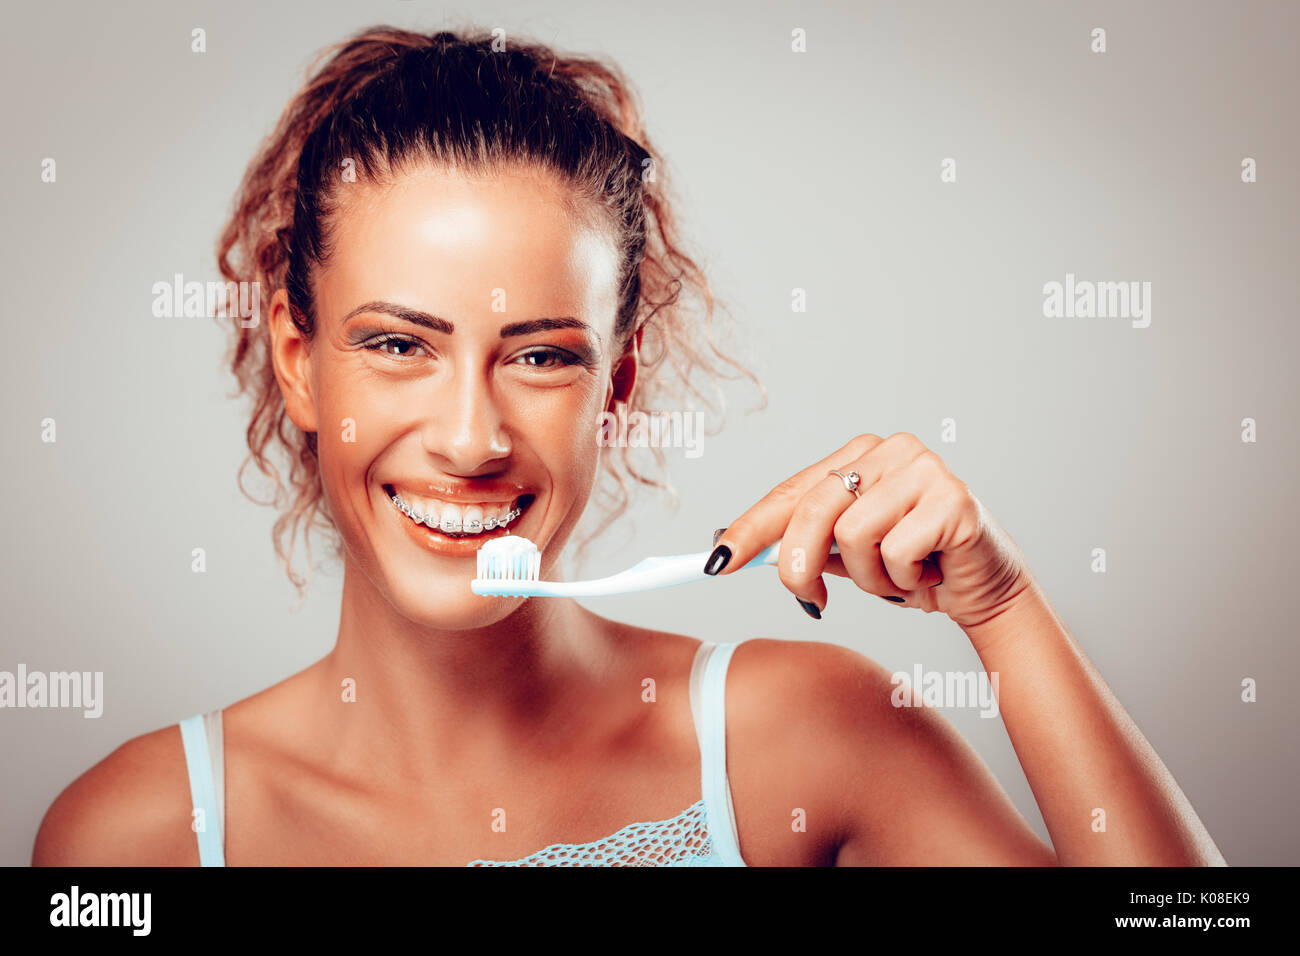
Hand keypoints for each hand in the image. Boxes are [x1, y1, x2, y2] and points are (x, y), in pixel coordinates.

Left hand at [704, 433, 1031, 627]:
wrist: (983, 588)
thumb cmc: (912, 567)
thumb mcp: (846, 557)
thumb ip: (802, 545)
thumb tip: (729, 550)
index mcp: (858, 456)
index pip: (790, 491)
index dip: (750, 529)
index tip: (717, 562)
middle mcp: (889, 449)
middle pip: (813, 511)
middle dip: (800, 566)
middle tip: (810, 599)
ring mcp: (924, 468)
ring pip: (854, 536)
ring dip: (870, 578)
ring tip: (898, 577)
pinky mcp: (953, 498)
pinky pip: (897, 551)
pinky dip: (905, 579)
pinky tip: (928, 573)